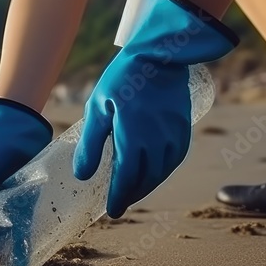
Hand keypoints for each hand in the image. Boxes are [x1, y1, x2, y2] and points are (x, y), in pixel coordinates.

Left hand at [73, 0, 237, 217]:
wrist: (160, 54)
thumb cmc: (122, 79)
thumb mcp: (98, 109)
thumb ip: (90, 144)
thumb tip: (82, 176)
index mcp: (133, 136)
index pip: (126, 178)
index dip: (119, 197)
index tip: (112, 210)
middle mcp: (157, 140)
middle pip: (145, 179)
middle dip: (131, 194)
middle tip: (120, 204)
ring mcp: (174, 135)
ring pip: (161, 172)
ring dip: (147, 186)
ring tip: (132, 191)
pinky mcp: (183, 128)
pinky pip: (174, 159)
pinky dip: (163, 172)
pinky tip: (152, 173)